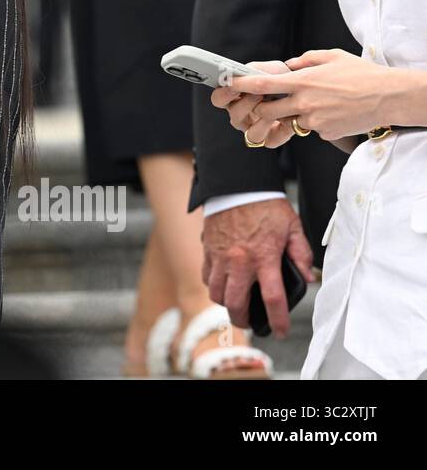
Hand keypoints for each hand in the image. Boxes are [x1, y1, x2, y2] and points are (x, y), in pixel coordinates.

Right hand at [202, 198, 314, 336]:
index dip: (277, 320)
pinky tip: (223, 283)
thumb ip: (302, 254)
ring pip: (217, 293)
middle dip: (244, 320)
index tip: (280, 331)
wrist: (236, 185)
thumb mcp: (293, 227)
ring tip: (235, 304)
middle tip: (251, 323)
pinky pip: (206, 276)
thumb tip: (309, 277)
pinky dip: (213, 285)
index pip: (272, 298)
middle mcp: (239, 261)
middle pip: (236, 304)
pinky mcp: (207, 249)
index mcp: (264, 257)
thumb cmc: (265, 204)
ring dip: (226, 304)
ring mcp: (220, 256)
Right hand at [210, 59, 294, 148]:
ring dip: (263, 119)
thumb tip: (237, 74)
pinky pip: (270, 141)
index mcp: (233, 98)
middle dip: (246, 104)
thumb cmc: (282, 78)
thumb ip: (252, 70)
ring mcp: (254, 129)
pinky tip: (288, 118)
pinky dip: (280, 130)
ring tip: (275, 105)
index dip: (224, 93)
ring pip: (251, 133)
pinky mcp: (271, 139)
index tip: (232, 84)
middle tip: (258, 93)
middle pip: (234, 116)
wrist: (305, 90)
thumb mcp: (268, 69)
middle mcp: (241, 115)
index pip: (218, 99)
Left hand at [229, 48, 410, 140]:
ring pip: (288, 122)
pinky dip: (314, 123)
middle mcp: (304, 102)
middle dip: (260, 109)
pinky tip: (331, 113)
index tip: (228, 83)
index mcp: (302, 81)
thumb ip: (305, 59)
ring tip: (308, 105)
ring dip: (288, 116)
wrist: (389, 96)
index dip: (240, 85)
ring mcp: (314, 120)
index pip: (261, 85)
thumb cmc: (362, 74)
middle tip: (265, 103)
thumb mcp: (331, 56)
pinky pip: (310, 129)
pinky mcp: (325, 132)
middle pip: (266, 111)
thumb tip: (288, 65)